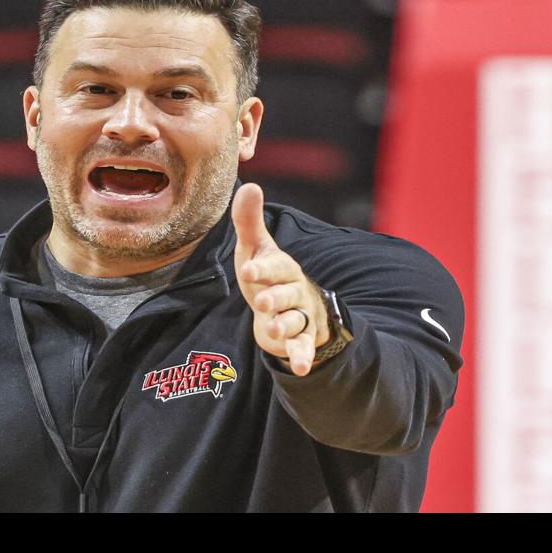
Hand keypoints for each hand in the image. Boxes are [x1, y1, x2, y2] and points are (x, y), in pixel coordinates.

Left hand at [233, 183, 327, 375]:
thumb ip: (248, 221)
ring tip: (275, 331)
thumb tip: (249, 184)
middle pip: (288, 293)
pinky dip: (302, 357)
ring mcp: (299, 315)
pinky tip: (298, 368)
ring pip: (295, 320)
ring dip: (286, 325)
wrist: (288, 307)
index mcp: (282, 268)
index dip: (262, 268)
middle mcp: (294, 290)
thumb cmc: (268, 276)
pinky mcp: (300, 338)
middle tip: (263, 301)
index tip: (248, 269)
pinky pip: (304, 347)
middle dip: (276, 297)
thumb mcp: (255, 250)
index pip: (274, 266)